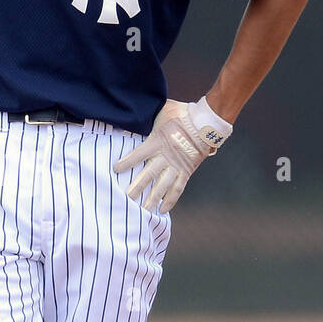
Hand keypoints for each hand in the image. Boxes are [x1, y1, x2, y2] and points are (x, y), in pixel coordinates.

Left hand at [113, 99, 229, 212]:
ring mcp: (177, 166)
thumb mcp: (163, 111)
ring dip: (152, 199)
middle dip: (137, 187)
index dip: (127, 162)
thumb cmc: (183, 113)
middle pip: (149, 174)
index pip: (139, 154)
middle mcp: (166, 156)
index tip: (116, 169)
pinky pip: (178, 188)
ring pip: (162, 186)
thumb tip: (136, 111)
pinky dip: (170, 200)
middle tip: (126, 199)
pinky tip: (162, 210)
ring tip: (143, 211)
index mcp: (158, 141)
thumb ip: (150, 117)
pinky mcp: (187, 171)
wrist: (206, 122)